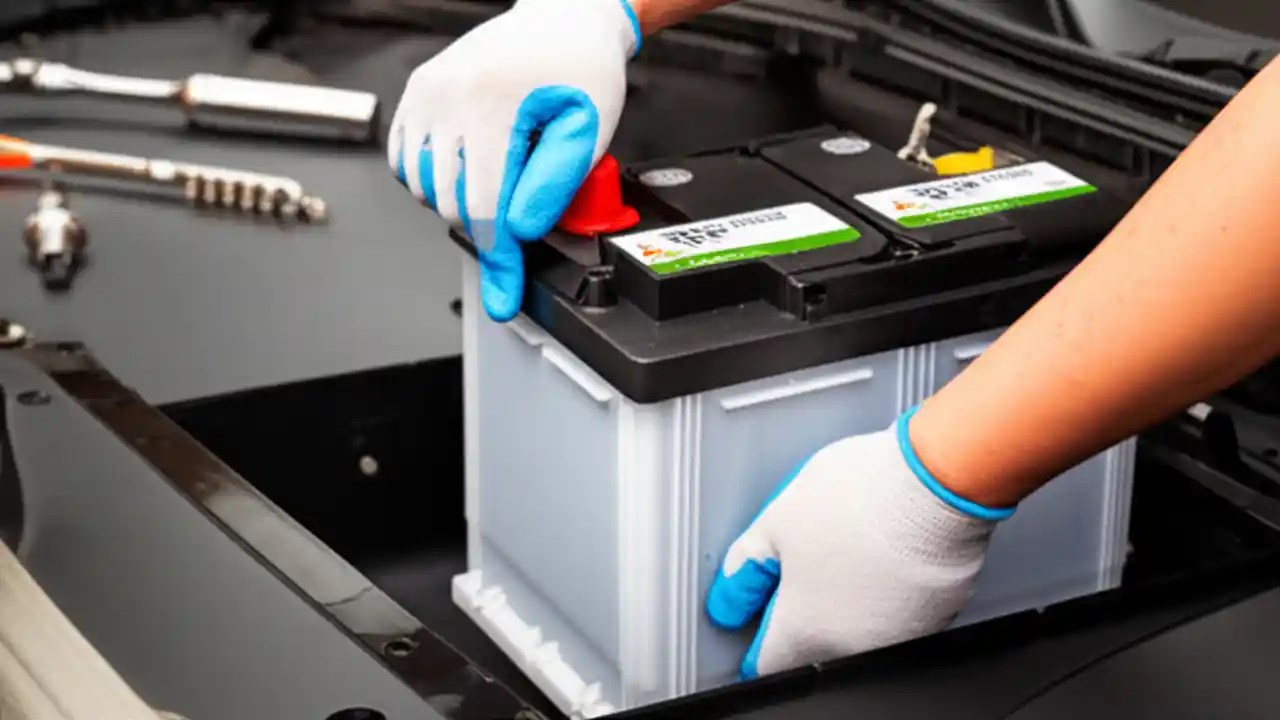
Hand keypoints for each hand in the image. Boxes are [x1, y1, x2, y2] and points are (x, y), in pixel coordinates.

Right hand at [386, 0, 640, 321]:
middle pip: (452, 204)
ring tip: (506, 175)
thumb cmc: (580, 66)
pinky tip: (472, 168)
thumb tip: (521, 230)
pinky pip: (409, 164)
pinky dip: (437, 181)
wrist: (563, 20)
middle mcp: (445, 96)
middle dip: (490, 226)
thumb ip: (554, 185)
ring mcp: (424, 94)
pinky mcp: (415, 96)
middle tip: (526, 214)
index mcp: (490, 101)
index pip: (485, 206)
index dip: (500, 257)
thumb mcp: (587, 130)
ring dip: (464, 202)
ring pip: (426, 189)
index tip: (505, 293)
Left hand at [706, 410, 1015, 678]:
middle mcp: (853, 646)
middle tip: (801, 561)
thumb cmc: (861, 500)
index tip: (755, 617)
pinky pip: (899, 610)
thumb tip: (729, 598)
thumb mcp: (777, 522)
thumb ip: (746, 567)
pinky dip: (886, 588)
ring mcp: (899, 633)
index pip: (766, 660)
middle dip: (801, 609)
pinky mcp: (936, 613)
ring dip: (846, 597)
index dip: (754, 637)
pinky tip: (881, 548)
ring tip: (845, 542)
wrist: (936, 482)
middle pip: (813, 642)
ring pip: (858, 626)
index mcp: (806, 631)